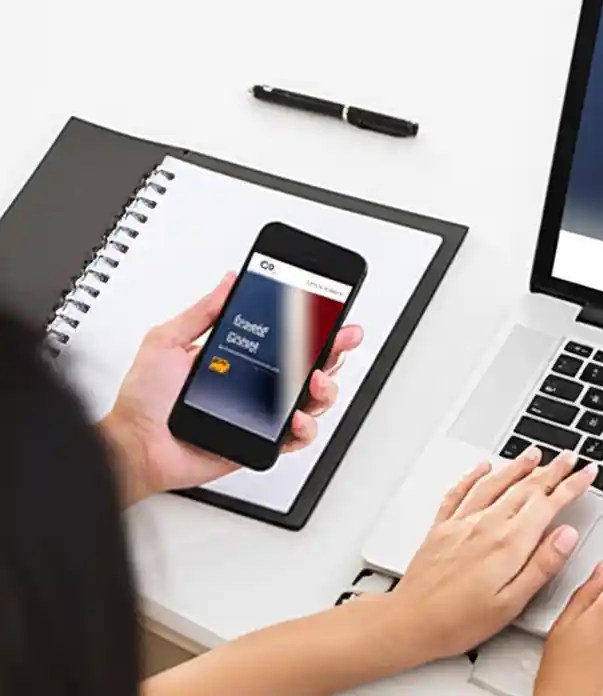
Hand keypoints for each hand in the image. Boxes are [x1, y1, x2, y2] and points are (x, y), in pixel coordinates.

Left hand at [101, 273, 363, 504]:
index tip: (329, 310)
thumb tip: (228, 282)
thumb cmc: (145, 401)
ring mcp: (263, 413)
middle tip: (341, 339)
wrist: (136, 445)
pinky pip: (298, 436)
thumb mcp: (167, 341)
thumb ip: (202, 312)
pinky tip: (297, 418)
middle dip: (334, 349)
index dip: (313, 324)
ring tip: (316, 381)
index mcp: (240, 357)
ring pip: (314, 399)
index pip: (287, 337)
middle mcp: (257, 384)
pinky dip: (306, 427)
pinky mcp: (263, 441)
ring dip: (325, 387)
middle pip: (311, 364)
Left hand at [382, 449, 597, 664]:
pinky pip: (460, 492)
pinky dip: (474, 475)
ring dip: (518, 466)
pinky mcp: (441, 528)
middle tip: (570, 457)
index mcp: (508, 544)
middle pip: (525, 488)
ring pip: (495, 483)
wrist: (408, 623)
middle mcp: (485, 525)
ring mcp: (462, 524)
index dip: (571, 486)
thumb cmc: (459, 621)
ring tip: (535, 454)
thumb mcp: (512, 603)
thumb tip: (567, 536)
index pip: (548, 504)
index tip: (587, 473)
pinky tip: (482, 467)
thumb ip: (542, 565)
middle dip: (552, 470)